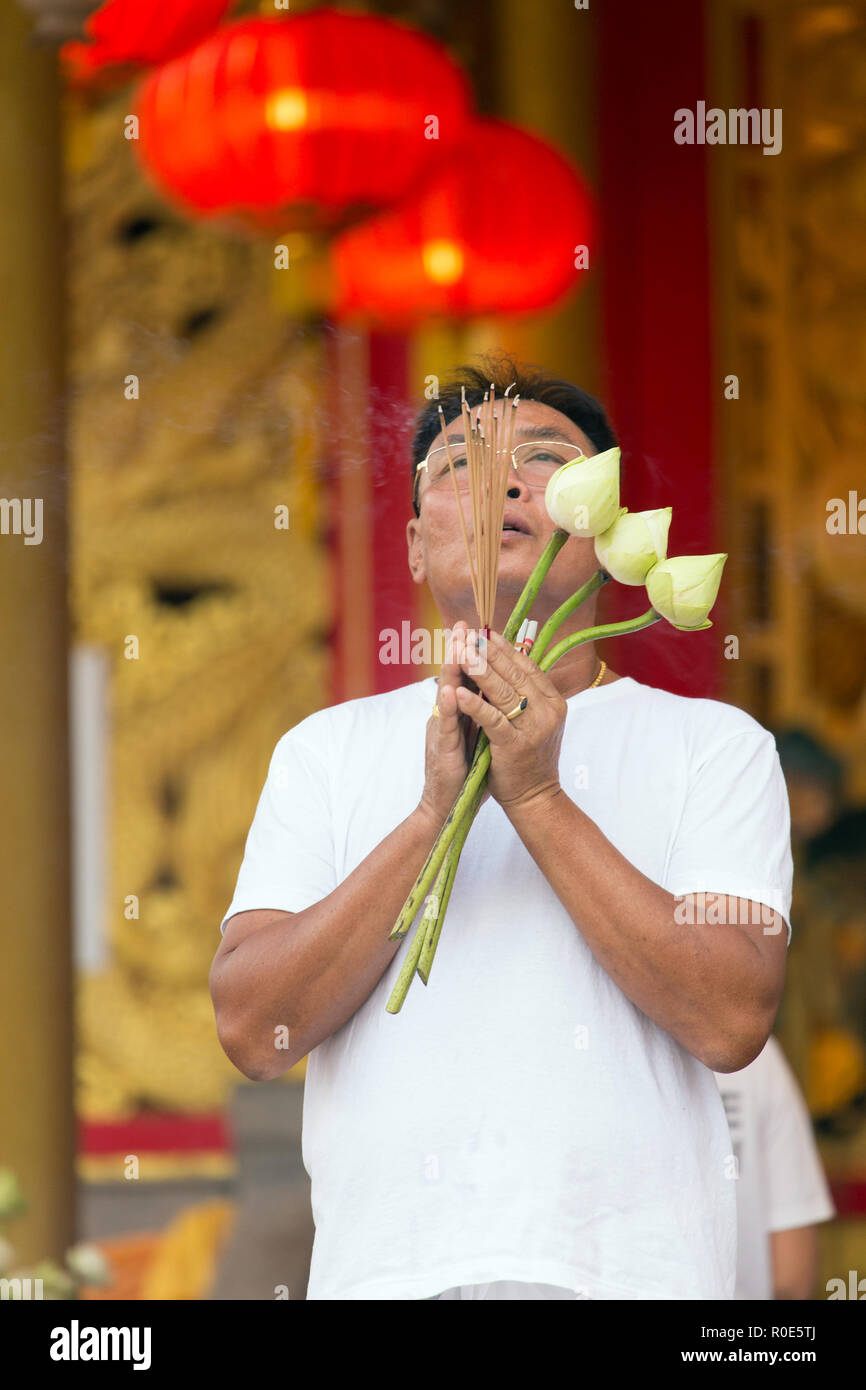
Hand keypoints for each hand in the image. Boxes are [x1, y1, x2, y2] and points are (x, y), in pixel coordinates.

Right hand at [417, 620, 490, 828]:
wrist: (449, 807)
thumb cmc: (467, 772)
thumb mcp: (477, 736)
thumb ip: (483, 712)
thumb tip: (499, 690)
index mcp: (457, 713)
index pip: (464, 677)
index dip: (470, 653)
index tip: (477, 628)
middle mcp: (446, 718)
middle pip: (453, 678)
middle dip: (460, 650)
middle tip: (463, 625)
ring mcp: (441, 733)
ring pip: (445, 696)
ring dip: (450, 669)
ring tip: (456, 645)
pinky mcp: (441, 752)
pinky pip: (446, 727)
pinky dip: (448, 708)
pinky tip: (451, 691)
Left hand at [456, 628, 566, 811]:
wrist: (535, 798)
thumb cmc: (529, 757)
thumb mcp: (535, 720)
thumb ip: (527, 694)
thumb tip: (509, 662)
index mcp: (553, 701)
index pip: (526, 666)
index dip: (503, 648)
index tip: (483, 632)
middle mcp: (548, 710)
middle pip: (514, 673)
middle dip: (487, 652)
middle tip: (466, 634)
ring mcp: (533, 728)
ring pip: (503, 692)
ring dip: (479, 670)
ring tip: (459, 653)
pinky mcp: (515, 746)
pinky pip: (492, 720)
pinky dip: (474, 705)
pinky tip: (458, 692)